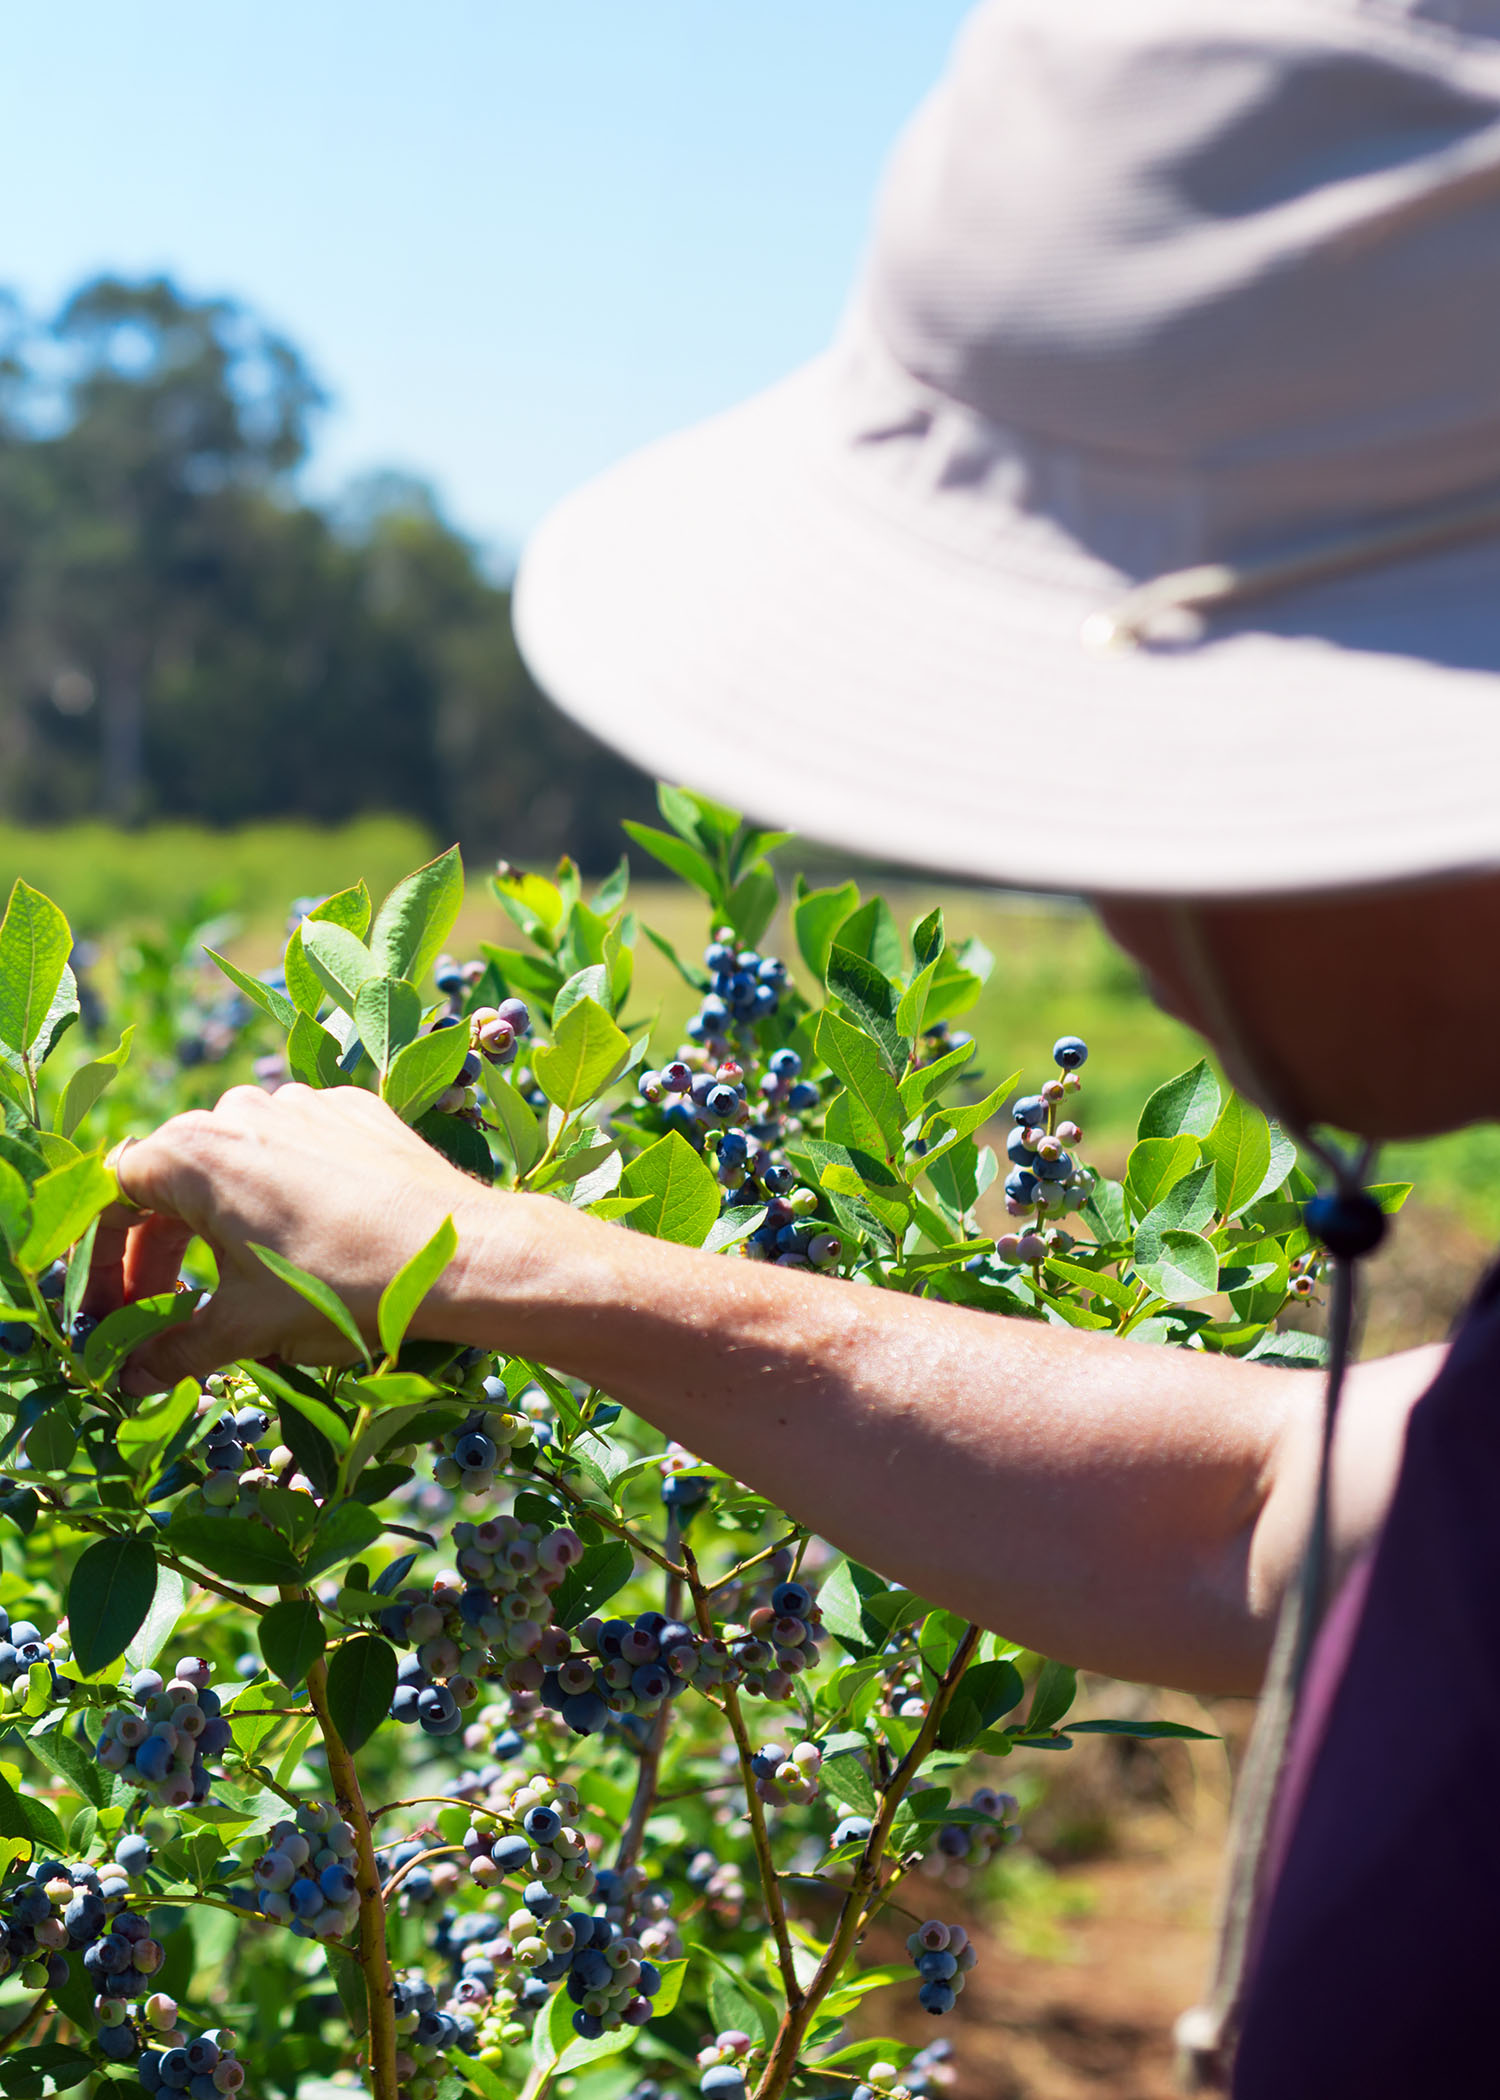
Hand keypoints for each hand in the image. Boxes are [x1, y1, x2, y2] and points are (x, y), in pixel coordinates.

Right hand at [94, 1082, 498, 1391]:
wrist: (462, 1251)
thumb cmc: (345, 1286)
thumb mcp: (246, 1329)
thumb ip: (175, 1351)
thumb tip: (129, 1380)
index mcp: (195, 1154)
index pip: (115, 1195)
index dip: (104, 1259)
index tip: (112, 1311)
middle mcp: (241, 1111)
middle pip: (170, 1178)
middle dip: (156, 1250)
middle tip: (155, 1310)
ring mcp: (301, 1104)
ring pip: (235, 1161)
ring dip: (220, 1221)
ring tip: (233, 1279)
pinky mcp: (353, 1112)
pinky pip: (295, 1148)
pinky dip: (283, 1192)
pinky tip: (305, 1241)